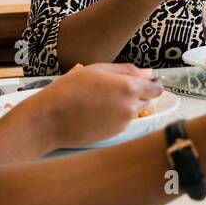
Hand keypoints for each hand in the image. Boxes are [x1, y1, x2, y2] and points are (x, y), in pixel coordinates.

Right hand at [8, 63, 161, 150]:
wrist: (49, 120)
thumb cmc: (69, 90)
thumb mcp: (97, 69)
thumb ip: (126, 70)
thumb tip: (148, 73)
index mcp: (128, 88)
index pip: (156, 89)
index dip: (151, 85)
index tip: (144, 83)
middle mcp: (130, 107)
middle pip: (146, 100)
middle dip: (136, 94)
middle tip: (113, 90)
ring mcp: (123, 123)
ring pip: (134, 112)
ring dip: (125, 106)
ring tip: (100, 102)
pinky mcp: (115, 135)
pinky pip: (122, 123)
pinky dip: (115, 118)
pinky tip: (96, 113)